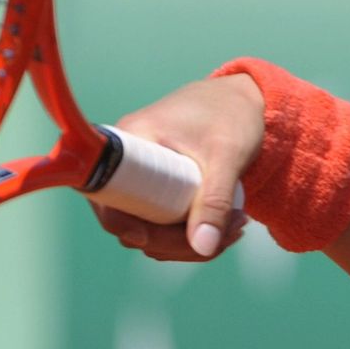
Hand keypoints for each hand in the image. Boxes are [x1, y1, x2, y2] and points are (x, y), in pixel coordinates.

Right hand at [90, 73, 264, 261]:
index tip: (149, 237)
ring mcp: (142, 180)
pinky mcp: (160, 192)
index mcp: (129, 143)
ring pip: (151, 232)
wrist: (243, 101)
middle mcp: (127, 163)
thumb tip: (202, 247)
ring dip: (191, 244)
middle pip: (131, 223)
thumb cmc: (230, 117)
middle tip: (228, 232)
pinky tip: (230, 225)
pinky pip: (165, 227)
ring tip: (237, 224)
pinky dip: (194, 236)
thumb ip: (214, 202)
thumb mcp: (226, 158)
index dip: (121, 222)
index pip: (106, 195)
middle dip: (177, 241)